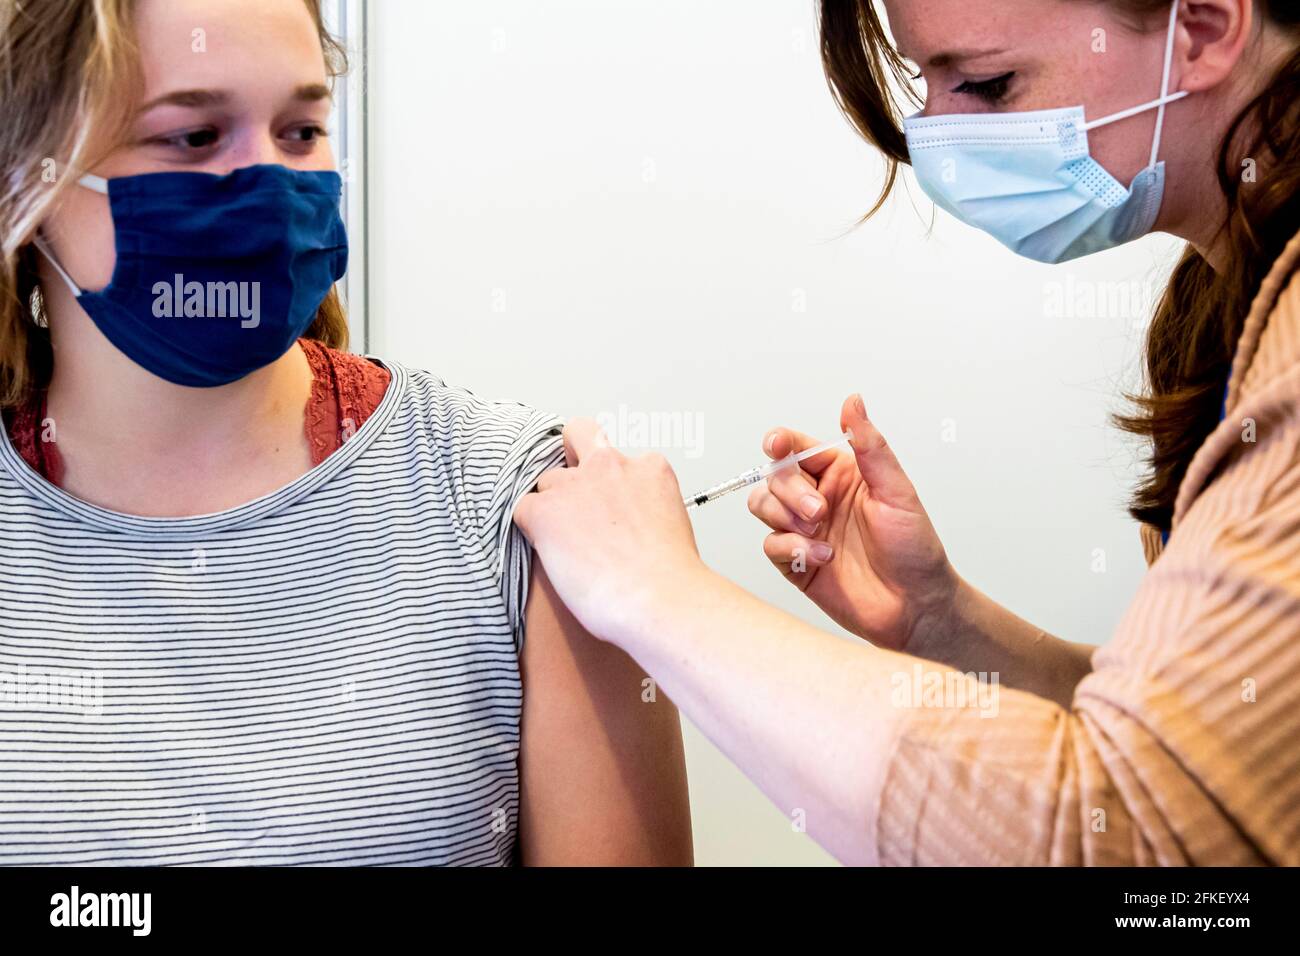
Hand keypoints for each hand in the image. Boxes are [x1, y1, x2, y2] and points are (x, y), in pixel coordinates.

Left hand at [512, 419, 711, 647]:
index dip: (609, 481)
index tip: (609, 503)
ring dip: (552, 507)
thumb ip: (647, 508)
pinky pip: (523, 511)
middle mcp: (610, 466)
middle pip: (579, 435)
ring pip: (547, 483)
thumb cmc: (670, 578)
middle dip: (573, 456)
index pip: (617, 458)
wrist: (659, 599)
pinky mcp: (545, 512)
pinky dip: (532, 531)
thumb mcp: (674, 525)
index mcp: (649, 469)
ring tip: (567, 546)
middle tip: (574, 493)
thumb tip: (634, 523)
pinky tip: (551, 555)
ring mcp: (575, 486)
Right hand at [747, 394, 959, 652]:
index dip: (780, 442)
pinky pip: (771, 544)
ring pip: (763, 505)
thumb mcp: (897, 491)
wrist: (915, 605)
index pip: (797, 448)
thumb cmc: (914, 549)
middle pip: (774, 476)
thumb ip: (870, 445)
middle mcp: (818, 498)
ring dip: (785, 515)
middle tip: (819, 510)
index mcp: (840, 474)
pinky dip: (791, 548)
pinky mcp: (796, 562)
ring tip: (819, 533)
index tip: (776, 445)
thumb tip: (853, 401)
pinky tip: (821, 557)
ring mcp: (804, 530)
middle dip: (790, 490)